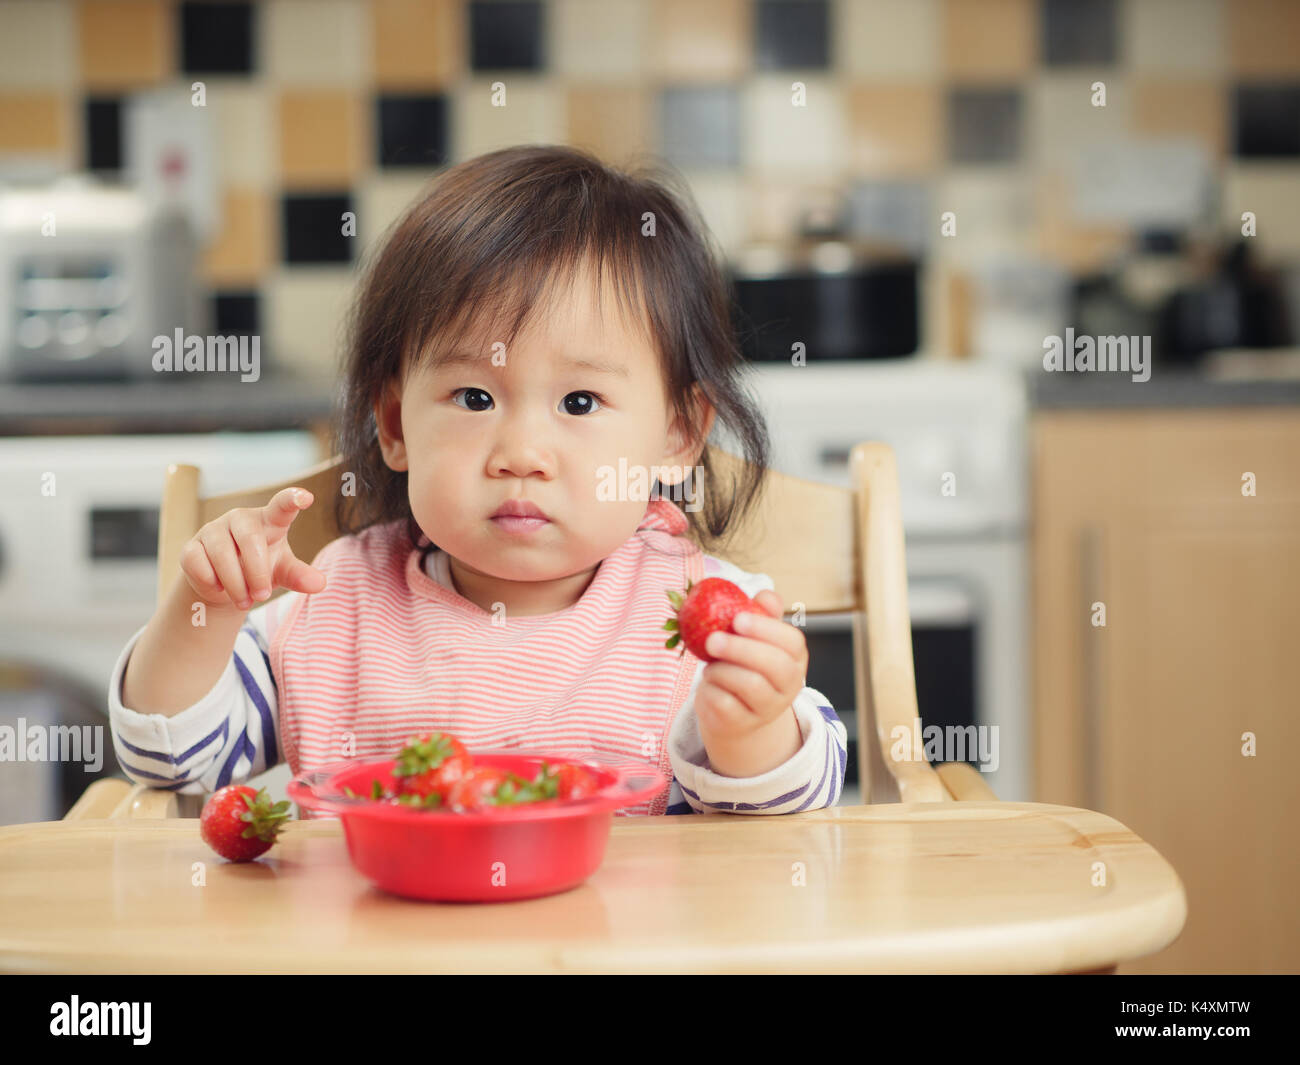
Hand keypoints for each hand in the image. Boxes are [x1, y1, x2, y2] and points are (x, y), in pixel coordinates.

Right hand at [179, 487, 326, 611]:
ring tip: (245, 601)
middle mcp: (240, 518)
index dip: (292, 499)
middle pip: (250, 540)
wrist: (224, 585)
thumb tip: (320, 583)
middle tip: (262, 595)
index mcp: (269, 520)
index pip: (282, 506)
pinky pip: (199, 564)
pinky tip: (219, 588)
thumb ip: (300, 575)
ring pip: (221, 555)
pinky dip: (212, 583)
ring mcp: (213, 529)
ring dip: (235, 584)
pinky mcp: (192, 546)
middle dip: (257, 573)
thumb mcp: (283, 571)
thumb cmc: (260, 568)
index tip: (306, 497)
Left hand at [694, 589, 807, 741]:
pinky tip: (709, 684)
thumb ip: (762, 615)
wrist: (732, 711)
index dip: (766, 629)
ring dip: (722, 670)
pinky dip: (711, 690)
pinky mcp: (744, 724)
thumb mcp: (754, 639)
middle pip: (774, 665)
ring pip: (751, 685)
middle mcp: (788, 685)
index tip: (738, 618)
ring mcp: (768, 708)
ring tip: (710, 665)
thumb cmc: (743, 665)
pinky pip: (727, 705)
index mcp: (794, 659)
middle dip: (740, 648)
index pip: (792, 642)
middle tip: (712, 639)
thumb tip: (766, 595)